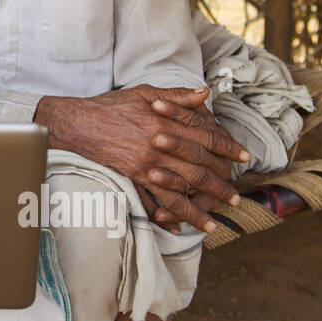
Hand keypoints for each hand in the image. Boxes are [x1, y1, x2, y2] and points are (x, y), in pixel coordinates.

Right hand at [35, 85, 248, 232]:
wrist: (78, 123)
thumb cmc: (110, 106)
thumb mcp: (145, 93)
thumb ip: (177, 96)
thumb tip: (205, 94)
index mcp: (167, 122)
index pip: (207, 138)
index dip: (228, 148)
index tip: (243, 158)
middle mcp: (160, 146)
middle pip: (200, 169)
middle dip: (220, 185)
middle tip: (234, 198)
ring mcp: (147, 164)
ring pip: (181, 190)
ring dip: (201, 208)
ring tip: (215, 221)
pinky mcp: (133, 177)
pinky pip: (156, 200)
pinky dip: (169, 215)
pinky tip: (180, 227)